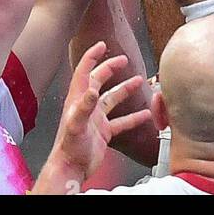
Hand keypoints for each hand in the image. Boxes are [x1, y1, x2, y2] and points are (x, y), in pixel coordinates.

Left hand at [46, 41, 150, 186]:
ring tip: (139, 81)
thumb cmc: (69, 150)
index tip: (102, 44)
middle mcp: (87, 106)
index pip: (84, 72)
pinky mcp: (104, 132)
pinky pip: (121, 121)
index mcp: (78, 100)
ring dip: (125, 90)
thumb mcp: (76, 126)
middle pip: (99, 80)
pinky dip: (133, 117)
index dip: (91, 56)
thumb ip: (83, 107)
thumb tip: (92, 89)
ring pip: (113, 99)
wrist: (71, 170)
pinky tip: (145, 115)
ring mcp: (96, 119)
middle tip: (124, 59)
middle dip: (110, 68)